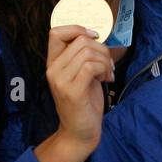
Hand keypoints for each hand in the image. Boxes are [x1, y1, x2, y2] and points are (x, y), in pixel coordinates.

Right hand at [46, 25, 113, 151]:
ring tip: (108, 74)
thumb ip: (83, 56)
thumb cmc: (84, 102)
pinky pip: (91, 66)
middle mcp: (53, 70)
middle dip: (101, 49)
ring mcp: (60, 80)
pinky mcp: (72, 91)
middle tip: (108, 65)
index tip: (94, 37)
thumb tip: (96, 37)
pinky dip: (104, 69)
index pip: (56, 32)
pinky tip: (107, 79)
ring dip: (105, 61)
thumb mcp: (82, 74)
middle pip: (80, 40)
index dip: (77, 28)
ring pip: (87, 52)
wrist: (80, 132)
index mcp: (53, 63)